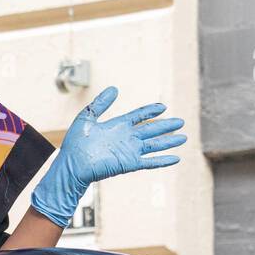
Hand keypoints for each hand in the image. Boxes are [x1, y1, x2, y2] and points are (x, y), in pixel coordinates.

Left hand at [31, 85, 185, 226]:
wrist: (71, 165)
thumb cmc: (75, 144)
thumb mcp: (86, 117)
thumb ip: (100, 103)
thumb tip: (115, 88)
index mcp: (116, 126)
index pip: (138, 116)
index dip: (150, 112)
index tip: (162, 107)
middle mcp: (125, 138)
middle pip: (151, 130)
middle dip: (165, 126)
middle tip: (181, 122)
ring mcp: (128, 151)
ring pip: (154, 145)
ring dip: (169, 141)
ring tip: (183, 137)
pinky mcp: (129, 163)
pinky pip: (150, 161)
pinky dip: (163, 160)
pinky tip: (176, 158)